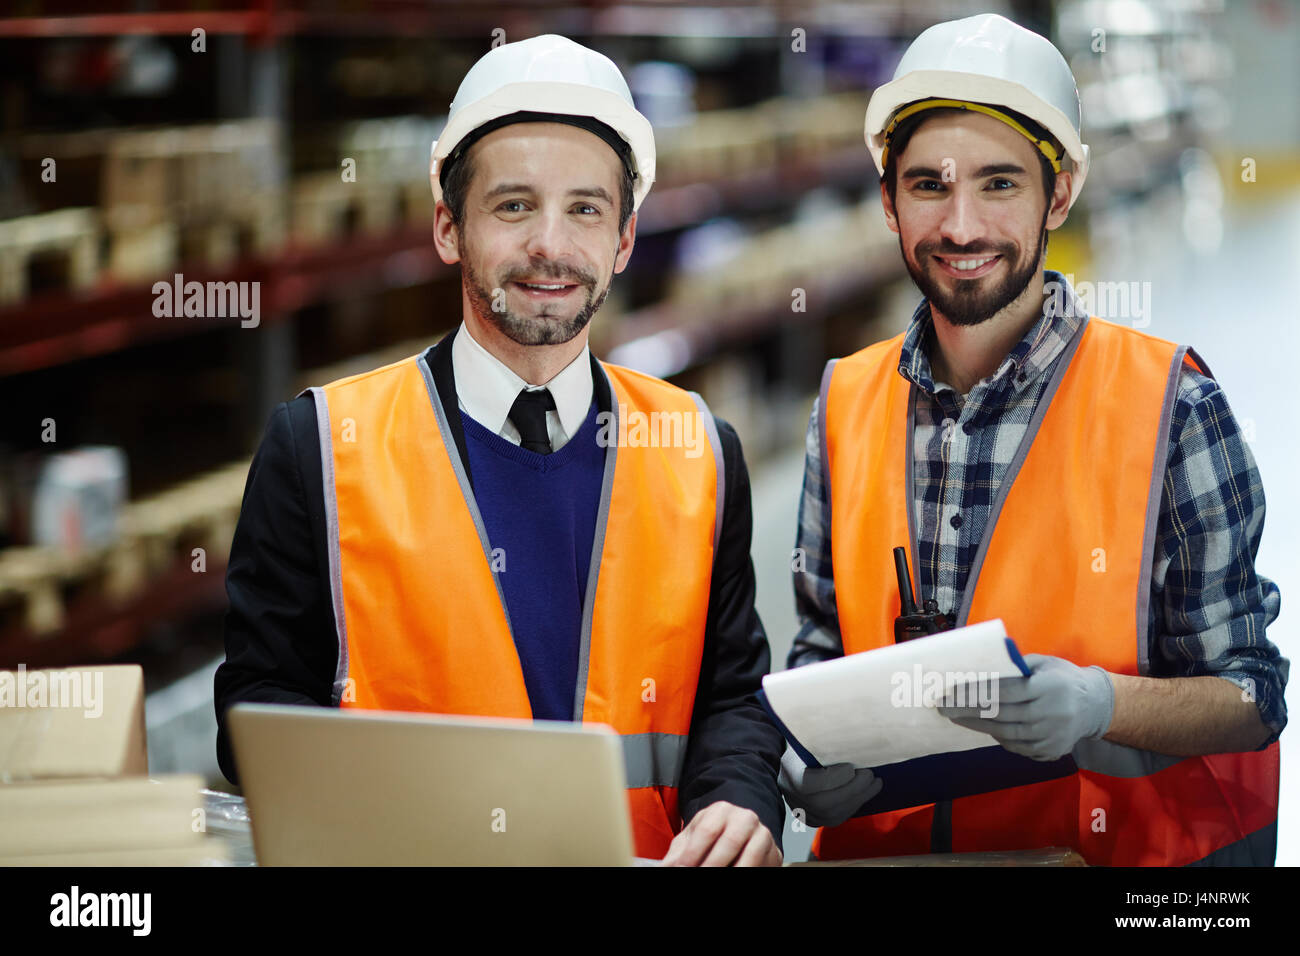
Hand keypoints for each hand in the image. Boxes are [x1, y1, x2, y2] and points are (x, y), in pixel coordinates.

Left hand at [661, 801, 781, 866]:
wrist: (741, 829)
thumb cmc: (714, 833)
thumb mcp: (693, 836)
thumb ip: (678, 853)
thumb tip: (664, 868)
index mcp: (721, 810)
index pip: (707, 831)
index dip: (692, 853)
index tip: (681, 868)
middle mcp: (745, 819)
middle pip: (729, 843)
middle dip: (711, 865)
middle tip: (699, 875)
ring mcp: (762, 835)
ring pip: (750, 857)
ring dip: (733, 870)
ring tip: (715, 878)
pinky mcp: (774, 853)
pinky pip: (761, 866)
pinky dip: (747, 871)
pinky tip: (733, 874)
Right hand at [777, 745, 881, 828]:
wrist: (800, 759)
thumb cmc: (812, 742)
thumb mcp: (814, 735)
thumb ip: (827, 738)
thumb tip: (852, 731)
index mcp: (788, 771)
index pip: (808, 784)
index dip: (833, 779)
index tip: (851, 767)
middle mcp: (792, 796)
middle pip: (824, 802)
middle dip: (852, 789)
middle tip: (870, 774)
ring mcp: (804, 811)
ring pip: (834, 813)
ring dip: (859, 797)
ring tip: (875, 782)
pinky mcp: (816, 819)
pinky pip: (838, 817)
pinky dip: (856, 804)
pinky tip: (869, 790)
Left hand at [939, 653, 1113, 760]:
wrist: (1095, 706)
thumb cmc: (1062, 678)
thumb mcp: (1043, 664)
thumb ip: (1014, 667)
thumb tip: (978, 668)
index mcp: (1047, 687)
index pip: (1003, 691)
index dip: (974, 692)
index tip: (950, 691)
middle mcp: (1049, 714)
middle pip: (999, 714)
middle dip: (966, 710)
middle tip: (943, 706)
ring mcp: (1050, 736)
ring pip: (1004, 733)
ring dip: (976, 725)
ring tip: (955, 717)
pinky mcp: (1050, 751)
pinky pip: (1016, 746)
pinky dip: (997, 736)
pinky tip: (982, 727)